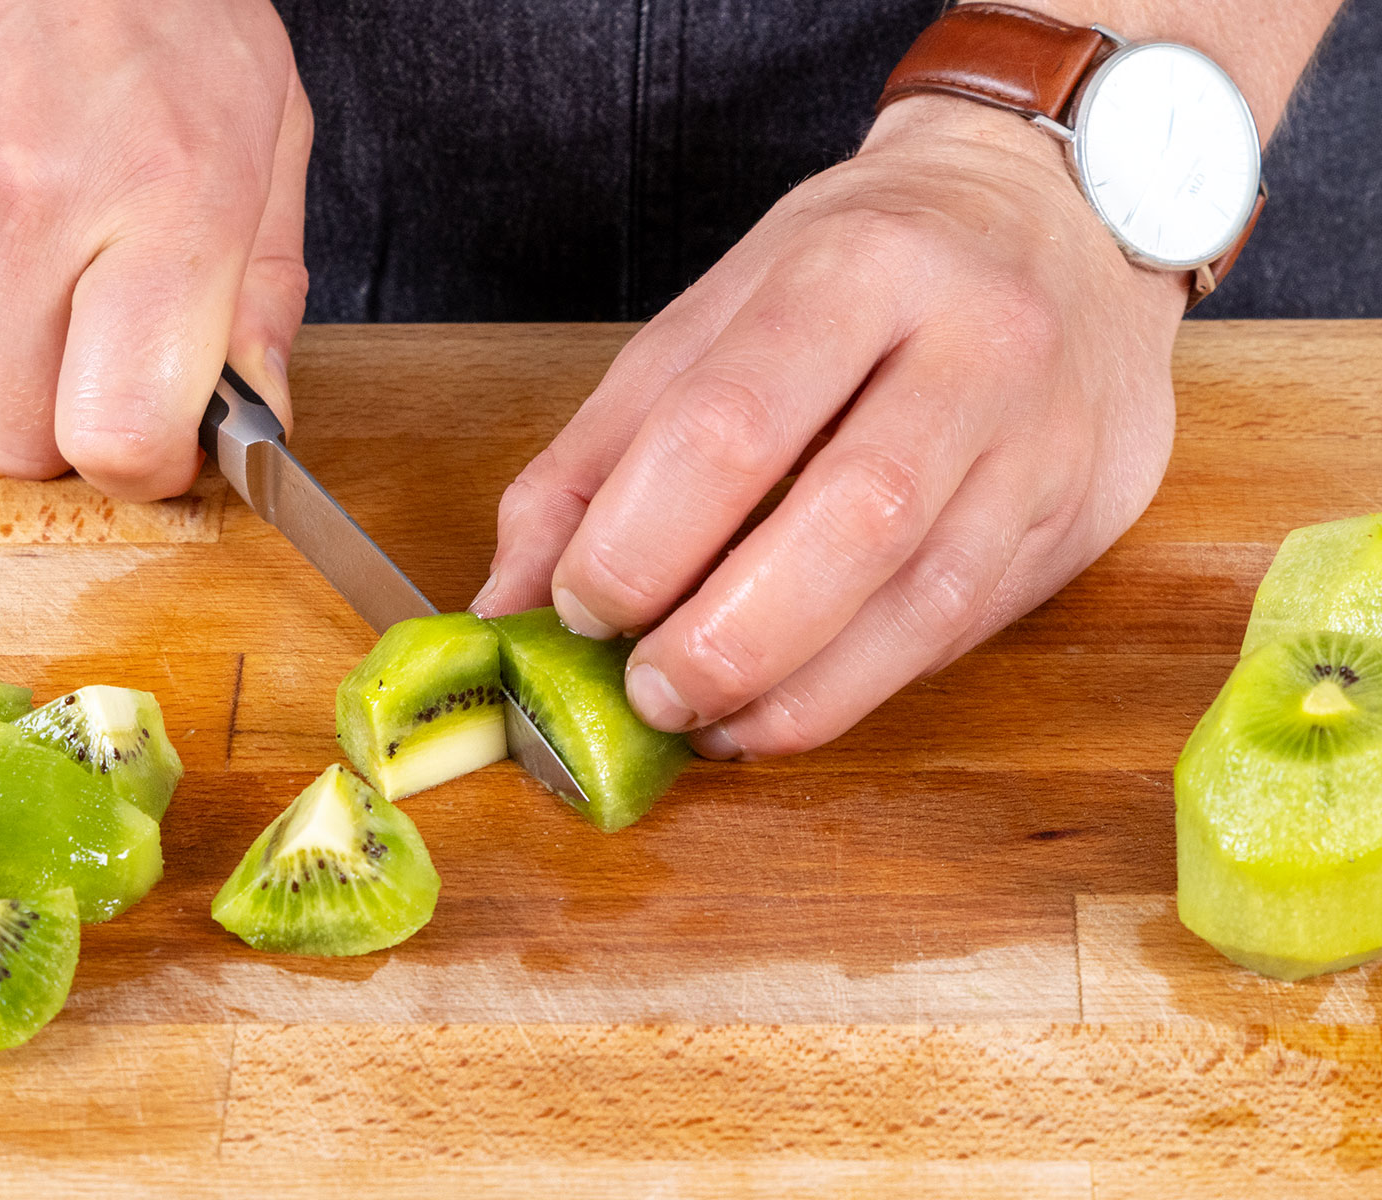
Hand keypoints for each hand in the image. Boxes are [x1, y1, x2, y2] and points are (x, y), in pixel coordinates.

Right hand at [0, 0, 311, 500]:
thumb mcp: (263, 123)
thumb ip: (263, 284)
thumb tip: (256, 411)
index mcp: (164, 209)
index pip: (120, 440)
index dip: (142, 463)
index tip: (158, 435)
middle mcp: (32, 211)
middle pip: (16, 441)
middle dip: (61, 405)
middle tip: (93, 305)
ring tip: (28, 170)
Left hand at [474, 97, 1185, 759]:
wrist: (1054, 214)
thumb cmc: (858, 267)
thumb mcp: (712, 314)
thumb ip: (600, 454)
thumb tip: (510, 601)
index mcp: (854, 266)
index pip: (732, 422)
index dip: (640, 540)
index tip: (579, 605)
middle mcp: (973, 344)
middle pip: (852, 519)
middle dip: (725, 637)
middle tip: (646, 689)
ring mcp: (1046, 436)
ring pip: (923, 601)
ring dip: (794, 694)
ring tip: (707, 723)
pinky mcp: (1081, 515)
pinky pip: (960, 630)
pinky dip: (856, 690)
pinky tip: (786, 706)